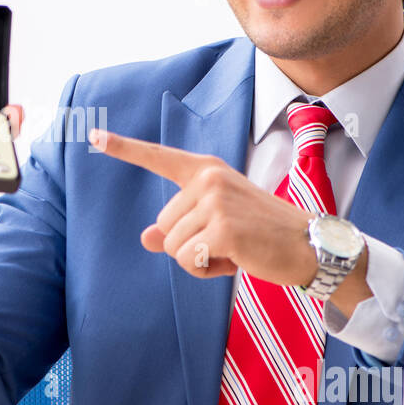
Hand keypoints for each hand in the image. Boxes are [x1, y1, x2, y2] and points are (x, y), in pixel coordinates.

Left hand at [88, 126, 317, 284]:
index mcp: (206, 170)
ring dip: (196, 260)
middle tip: (228, 241)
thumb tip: (146, 238)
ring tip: (233, 250)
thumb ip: (178, 228)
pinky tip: (235, 260)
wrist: (309, 245)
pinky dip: (206, 270)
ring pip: (171, 246)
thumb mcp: (216, 225)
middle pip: (162, 226)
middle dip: (188, 245)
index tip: (94, 134)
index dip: (123, 147)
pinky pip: (187, 260)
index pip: (158, 157)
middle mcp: (208, 179)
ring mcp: (215, 201)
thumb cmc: (261, 234)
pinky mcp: (222, 228)